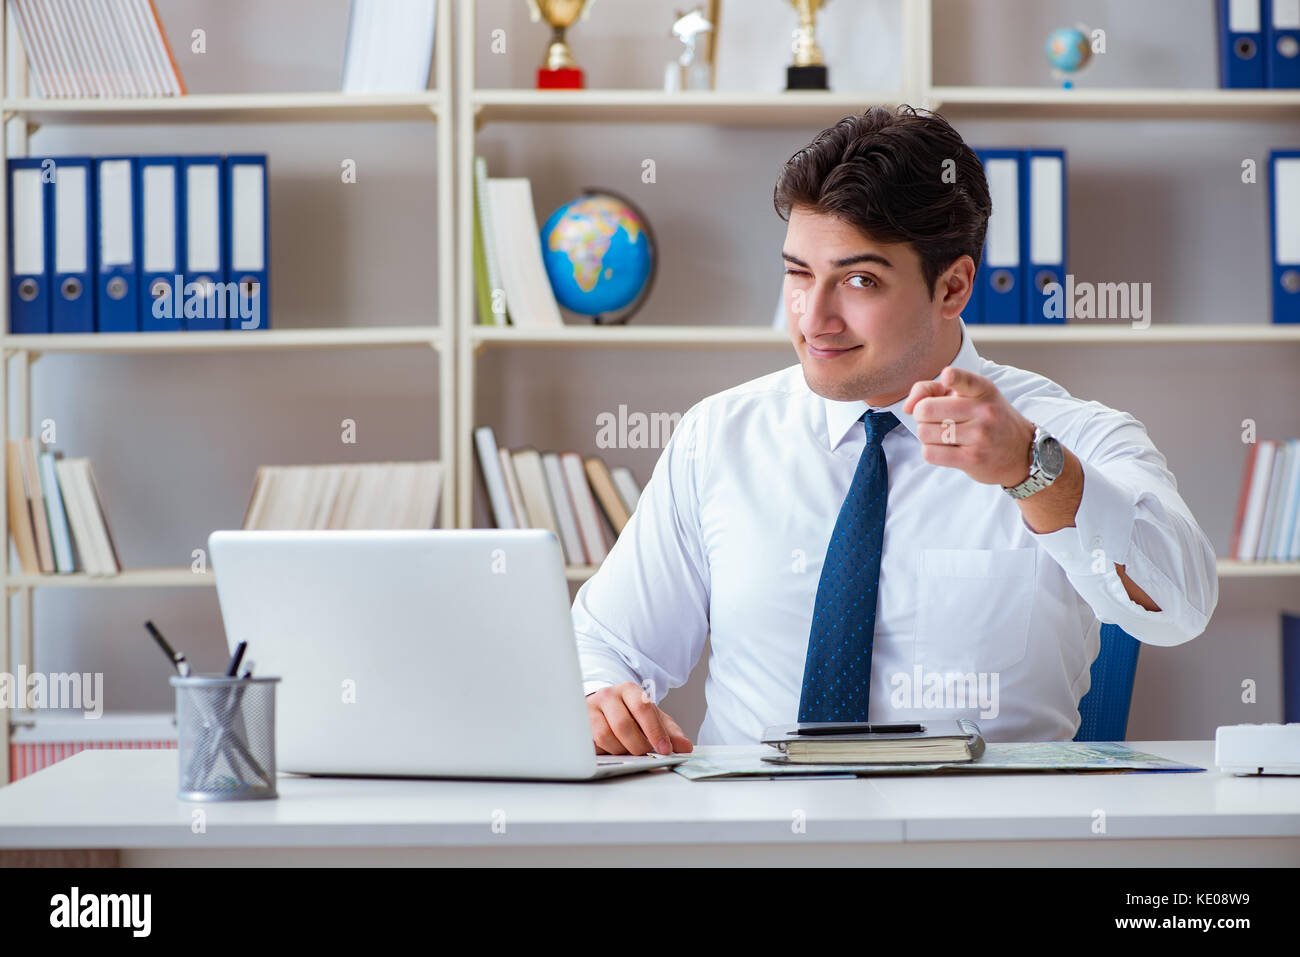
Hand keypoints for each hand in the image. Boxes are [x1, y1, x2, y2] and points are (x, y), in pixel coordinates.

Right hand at [586, 682, 693, 754]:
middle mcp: (608, 695)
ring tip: (628, 750)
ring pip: (606, 736)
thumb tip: (686, 748)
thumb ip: (670, 732)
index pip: (643, 708)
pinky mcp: (580, 725)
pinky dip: (606, 752)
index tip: (664, 750)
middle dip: (638, 745)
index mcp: (629, 690)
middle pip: (623, 725)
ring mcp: (591, 709)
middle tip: (645, 753)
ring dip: (621, 750)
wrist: (602, 707)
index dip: (655, 731)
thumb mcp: (652, 718)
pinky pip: (593, 744)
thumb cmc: (629, 713)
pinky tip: (614, 750)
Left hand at [902, 366, 1036, 487]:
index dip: (952, 378)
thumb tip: (907, 406)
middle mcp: (983, 411)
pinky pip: (930, 453)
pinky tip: (945, 449)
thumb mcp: (973, 396)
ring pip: (924, 433)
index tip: (947, 377)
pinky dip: (930, 451)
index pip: (964, 379)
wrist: (1022, 452)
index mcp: (983, 390)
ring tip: (942, 435)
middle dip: (921, 415)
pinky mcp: (972, 459)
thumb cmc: (989, 420)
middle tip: (935, 419)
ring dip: (926, 435)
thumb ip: (934, 390)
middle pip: (925, 410)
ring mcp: (979, 436)